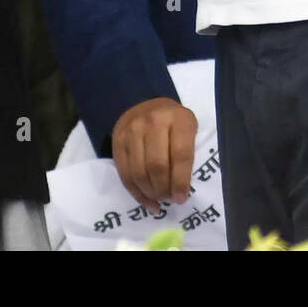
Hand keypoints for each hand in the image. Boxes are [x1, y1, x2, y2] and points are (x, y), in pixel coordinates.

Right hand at [111, 97, 196, 211]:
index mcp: (178, 118)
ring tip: (159, 199)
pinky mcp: (118, 139)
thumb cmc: (174, 124)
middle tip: (169, 198)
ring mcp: (132, 129)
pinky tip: (147, 201)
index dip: (181, 181)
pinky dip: (136, 193)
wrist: (147, 105)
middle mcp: (153, 120)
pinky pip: (124, 173)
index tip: (181, 198)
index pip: (180, 154)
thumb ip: (188, 154)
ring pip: (139, 172)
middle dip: (164, 189)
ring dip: (150, 192)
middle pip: (157, 165)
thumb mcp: (189, 130)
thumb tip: (180, 191)